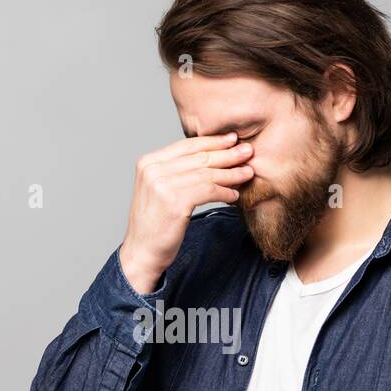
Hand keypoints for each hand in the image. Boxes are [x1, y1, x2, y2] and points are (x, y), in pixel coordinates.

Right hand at [118, 132, 253, 293]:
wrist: (142, 252)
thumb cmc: (155, 223)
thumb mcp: (159, 189)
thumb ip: (176, 171)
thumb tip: (210, 157)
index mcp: (148, 163)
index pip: (186, 146)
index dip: (212, 141)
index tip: (232, 139)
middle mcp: (153, 170)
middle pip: (198, 157)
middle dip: (226, 154)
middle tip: (248, 150)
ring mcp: (162, 186)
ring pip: (206, 174)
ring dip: (231, 174)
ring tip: (247, 173)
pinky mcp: (175, 203)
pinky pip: (208, 191)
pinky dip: (224, 192)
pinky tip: (234, 195)